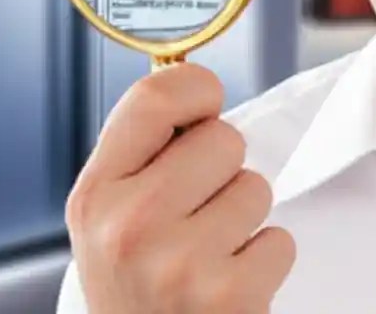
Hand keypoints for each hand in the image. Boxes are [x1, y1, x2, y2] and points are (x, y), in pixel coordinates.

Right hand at [65, 63, 295, 313]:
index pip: (155, 97)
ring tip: (209, 253)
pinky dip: (264, 261)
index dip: (195, 91)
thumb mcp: (108, 218)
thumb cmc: (135, 284)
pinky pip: (281, 240)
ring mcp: (178, 263)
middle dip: (222, 170)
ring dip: (245, 219)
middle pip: (223, 137)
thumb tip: (196, 83)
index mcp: (94, 195)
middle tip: (197, 213)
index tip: (203, 110)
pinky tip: (228, 283)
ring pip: (256, 187)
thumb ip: (141, 154)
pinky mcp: (228, 297)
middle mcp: (127, 226)